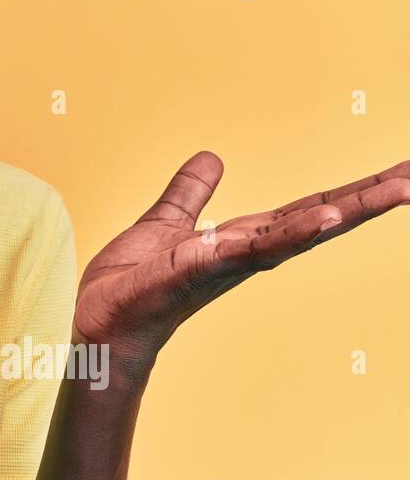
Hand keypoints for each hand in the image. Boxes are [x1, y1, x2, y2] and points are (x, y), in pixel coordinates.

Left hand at [74, 150, 409, 372]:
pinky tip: (321, 222)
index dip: (354, 192)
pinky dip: (282, 235)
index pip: (308, 210)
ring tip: (389, 192)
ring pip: (291, 234)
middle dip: (368, 200)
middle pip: (316, 220)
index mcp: (243, 239)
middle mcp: (243, 253)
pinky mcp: (190, 270)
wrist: (99, 322)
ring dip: (339, 214)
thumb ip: (189, 193)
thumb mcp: (166, 224)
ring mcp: (221, 263)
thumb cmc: (132, 282)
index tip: (403, 173)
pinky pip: (241, 249)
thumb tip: (212, 157)